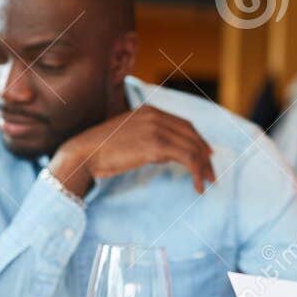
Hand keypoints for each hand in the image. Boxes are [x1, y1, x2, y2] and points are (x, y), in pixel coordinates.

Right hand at [47, 104, 214, 196]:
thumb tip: (163, 151)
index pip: (184, 124)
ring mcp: (156, 129)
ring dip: (204, 167)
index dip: (198, 140)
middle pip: (192, 134)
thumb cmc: (101, 150)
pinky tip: (198, 186)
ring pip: (193, 147)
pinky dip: (197, 173)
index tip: (206, 155)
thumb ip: (145, 136)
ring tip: (208, 183)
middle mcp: (156, 115)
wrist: (85, 153)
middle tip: (212, 173)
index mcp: (149, 110)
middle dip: (205, 155)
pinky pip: (187, 159)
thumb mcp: (127, 135)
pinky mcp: (156, 145)